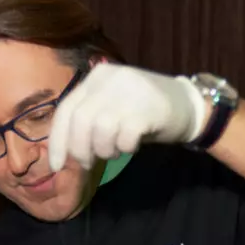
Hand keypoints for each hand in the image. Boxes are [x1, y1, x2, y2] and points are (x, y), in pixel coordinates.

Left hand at [48, 63, 208, 171]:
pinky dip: (125, 148)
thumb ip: (88, 122)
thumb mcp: (111, 109)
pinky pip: (125, 137)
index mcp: (96, 77)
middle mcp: (111, 79)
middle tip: (89, 163)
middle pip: (80, 121)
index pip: (66, 110)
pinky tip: (132, 146)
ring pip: (101, 130)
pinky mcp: (149, 107)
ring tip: (116, 151)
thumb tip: (64, 152)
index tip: (56, 166)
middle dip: (80, 150)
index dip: (58, 142)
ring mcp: (130, 90)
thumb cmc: (143, 114)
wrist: (188, 106)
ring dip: (105, 150)